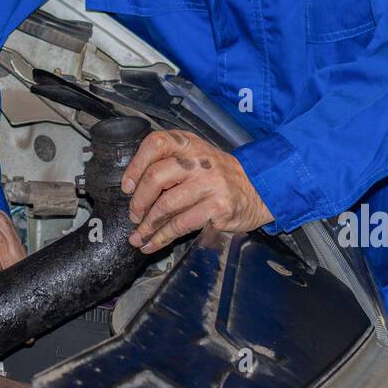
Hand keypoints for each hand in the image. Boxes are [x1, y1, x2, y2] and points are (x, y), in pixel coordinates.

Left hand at [122, 129, 272, 252]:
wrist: (260, 189)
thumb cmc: (220, 176)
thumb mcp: (198, 158)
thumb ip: (171, 165)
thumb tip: (135, 190)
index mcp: (189, 144)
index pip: (156, 143)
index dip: (136, 165)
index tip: (127, 186)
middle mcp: (198, 160)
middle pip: (156, 176)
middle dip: (138, 201)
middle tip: (133, 216)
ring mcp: (210, 183)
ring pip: (166, 205)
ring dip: (147, 225)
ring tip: (138, 236)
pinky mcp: (217, 207)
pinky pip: (181, 224)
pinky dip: (162, 237)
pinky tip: (153, 243)